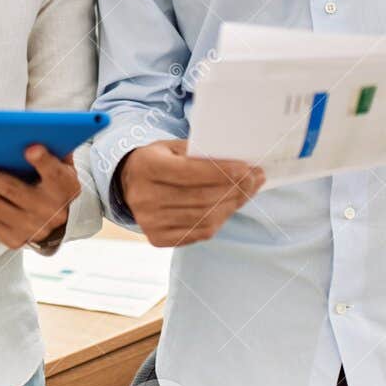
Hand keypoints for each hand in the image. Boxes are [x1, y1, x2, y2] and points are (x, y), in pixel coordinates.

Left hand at [0, 145, 79, 249]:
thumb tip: (28, 129)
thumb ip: (51, 148)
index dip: (43, 161)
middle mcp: (51, 210)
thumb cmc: (52, 180)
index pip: (55, 172)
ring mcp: (31, 228)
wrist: (57, 222)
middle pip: (12, 191)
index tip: (30, 148)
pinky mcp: (13, 239)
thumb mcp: (60, 164)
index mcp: (65, 187)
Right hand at [115, 139, 263, 246]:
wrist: (130, 184)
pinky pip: (200, 233)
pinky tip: (229, 206)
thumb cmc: (159, 161)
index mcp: (146, 167)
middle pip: (201, 197)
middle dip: (235, 189)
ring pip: (205, 217)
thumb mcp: (173, 147)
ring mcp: (149, 221)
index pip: (190, 171)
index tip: (248, 169)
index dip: (222, 171)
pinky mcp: (157, 238)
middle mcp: (144, 197)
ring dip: (232, 204)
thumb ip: (200, 153)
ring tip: (246, 192)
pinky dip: (220, 220)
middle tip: (255, 179)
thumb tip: (241, 165)